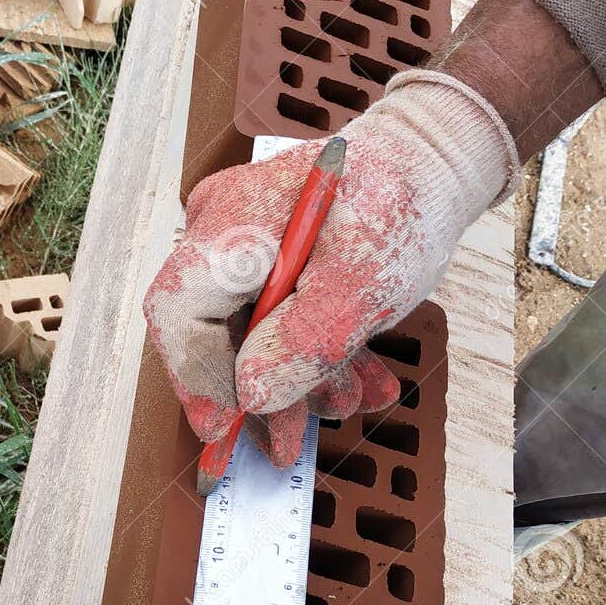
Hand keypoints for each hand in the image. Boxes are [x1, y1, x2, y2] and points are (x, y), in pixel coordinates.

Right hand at [145, 73, 516, 465]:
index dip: (195, 378)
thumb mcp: (364, 284)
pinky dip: (310, 355)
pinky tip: (355, 377)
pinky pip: (269, 320)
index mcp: (233, 224)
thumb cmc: (396, 206)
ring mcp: (238, 248)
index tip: (225, 429)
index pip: (178, 309)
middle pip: (211, 332)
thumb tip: (251, 396)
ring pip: (244, 335)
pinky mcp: (262, 264)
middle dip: (259, 393)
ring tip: (352, 396)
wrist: (427, 163)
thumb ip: (306, 341)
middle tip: (292, 441)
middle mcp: (220, 232)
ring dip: (296, 380)